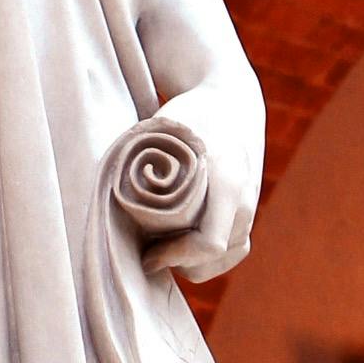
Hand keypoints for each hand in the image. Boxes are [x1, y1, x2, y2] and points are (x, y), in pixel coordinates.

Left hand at [141, 76, 261, 282]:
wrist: (230, 100)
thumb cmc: (189, 114)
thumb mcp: (163, 133)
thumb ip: (143, 168)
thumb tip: (112, 207)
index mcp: (227, 181)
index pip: (208, 244)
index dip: (174, 257)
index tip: (146, 255)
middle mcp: (245, 200)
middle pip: (213, 259)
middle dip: (178, 262)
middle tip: (146, 252)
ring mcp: (251, 207)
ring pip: (224, 259)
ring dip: (191, 262)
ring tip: (161, 247)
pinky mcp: (249, 212)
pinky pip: (233, 251)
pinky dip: (207, 258)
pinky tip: (181, 247)